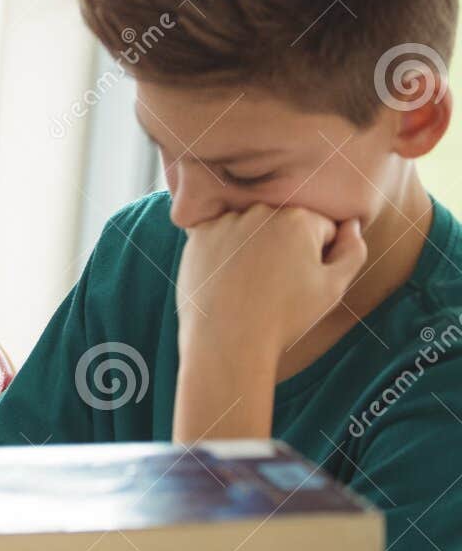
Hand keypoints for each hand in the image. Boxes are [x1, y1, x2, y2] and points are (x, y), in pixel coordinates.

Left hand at [176, 203, 366, 362]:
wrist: (227, 340)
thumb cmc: (285, 317)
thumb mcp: (333, 288)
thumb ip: (353, 250)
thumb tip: (351, 225)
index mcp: (299, 217)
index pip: (321, 227)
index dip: (318, 256)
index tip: (303, 279)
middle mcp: (260, 210)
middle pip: (285, 223)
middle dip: (287, 246)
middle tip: (276, 283)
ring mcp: (224, 221)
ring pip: (252, 229)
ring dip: (255, 246)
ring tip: (251, 284)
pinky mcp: (198, 235)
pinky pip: (221, 237)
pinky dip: (226, 252)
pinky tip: (227, 279)